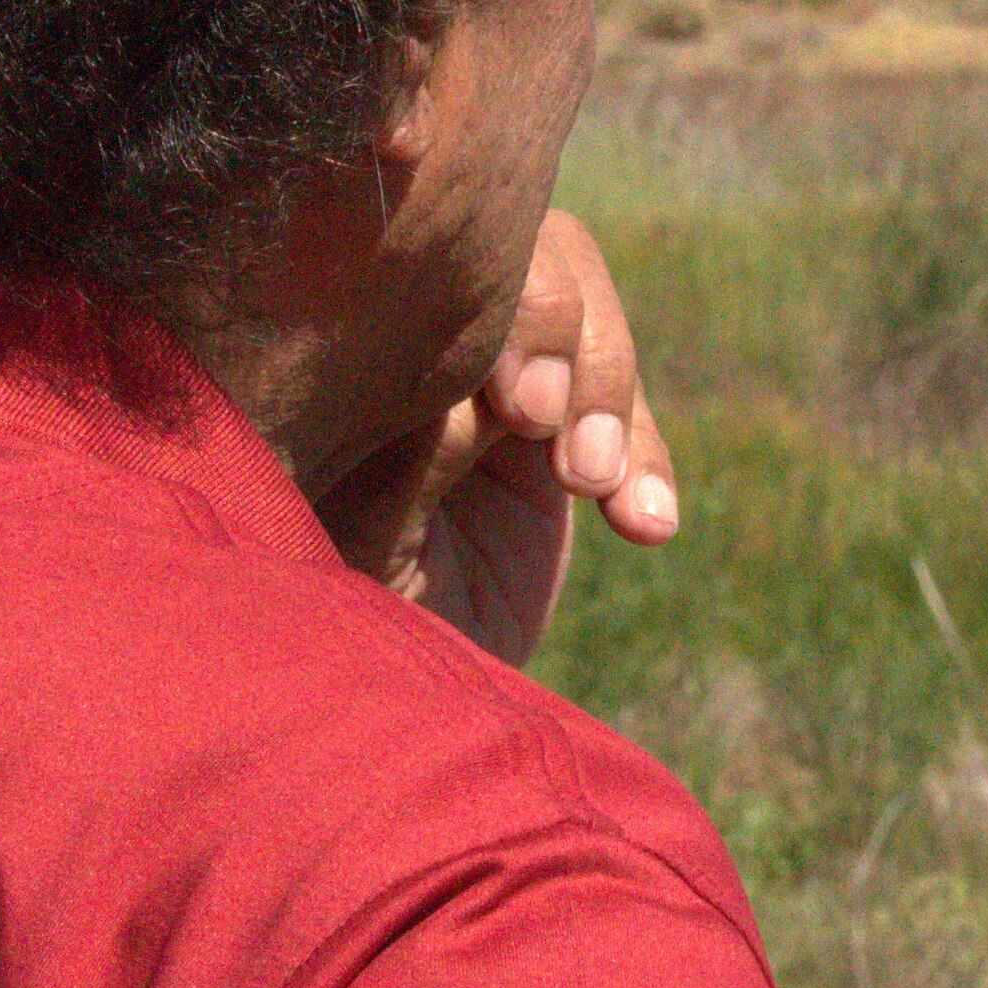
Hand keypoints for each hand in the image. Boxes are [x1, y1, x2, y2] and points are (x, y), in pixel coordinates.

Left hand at [313, 210, 678, 666]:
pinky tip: (647, 529)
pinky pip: (622, 419)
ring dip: (611, 393)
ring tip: (599, 487)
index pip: (434, 262)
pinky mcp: (548, 446)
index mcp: (344, 346)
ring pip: (584, 319)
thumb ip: (419, 449)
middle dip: (565, 336)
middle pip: (528, 261)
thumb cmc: (339, 633)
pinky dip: (648, 459)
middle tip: (554, 434)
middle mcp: (414, 343)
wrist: (388, 727)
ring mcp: (487, 389)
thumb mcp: (368, 538)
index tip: (518, 408)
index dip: (502, 305)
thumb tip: (486, 382)